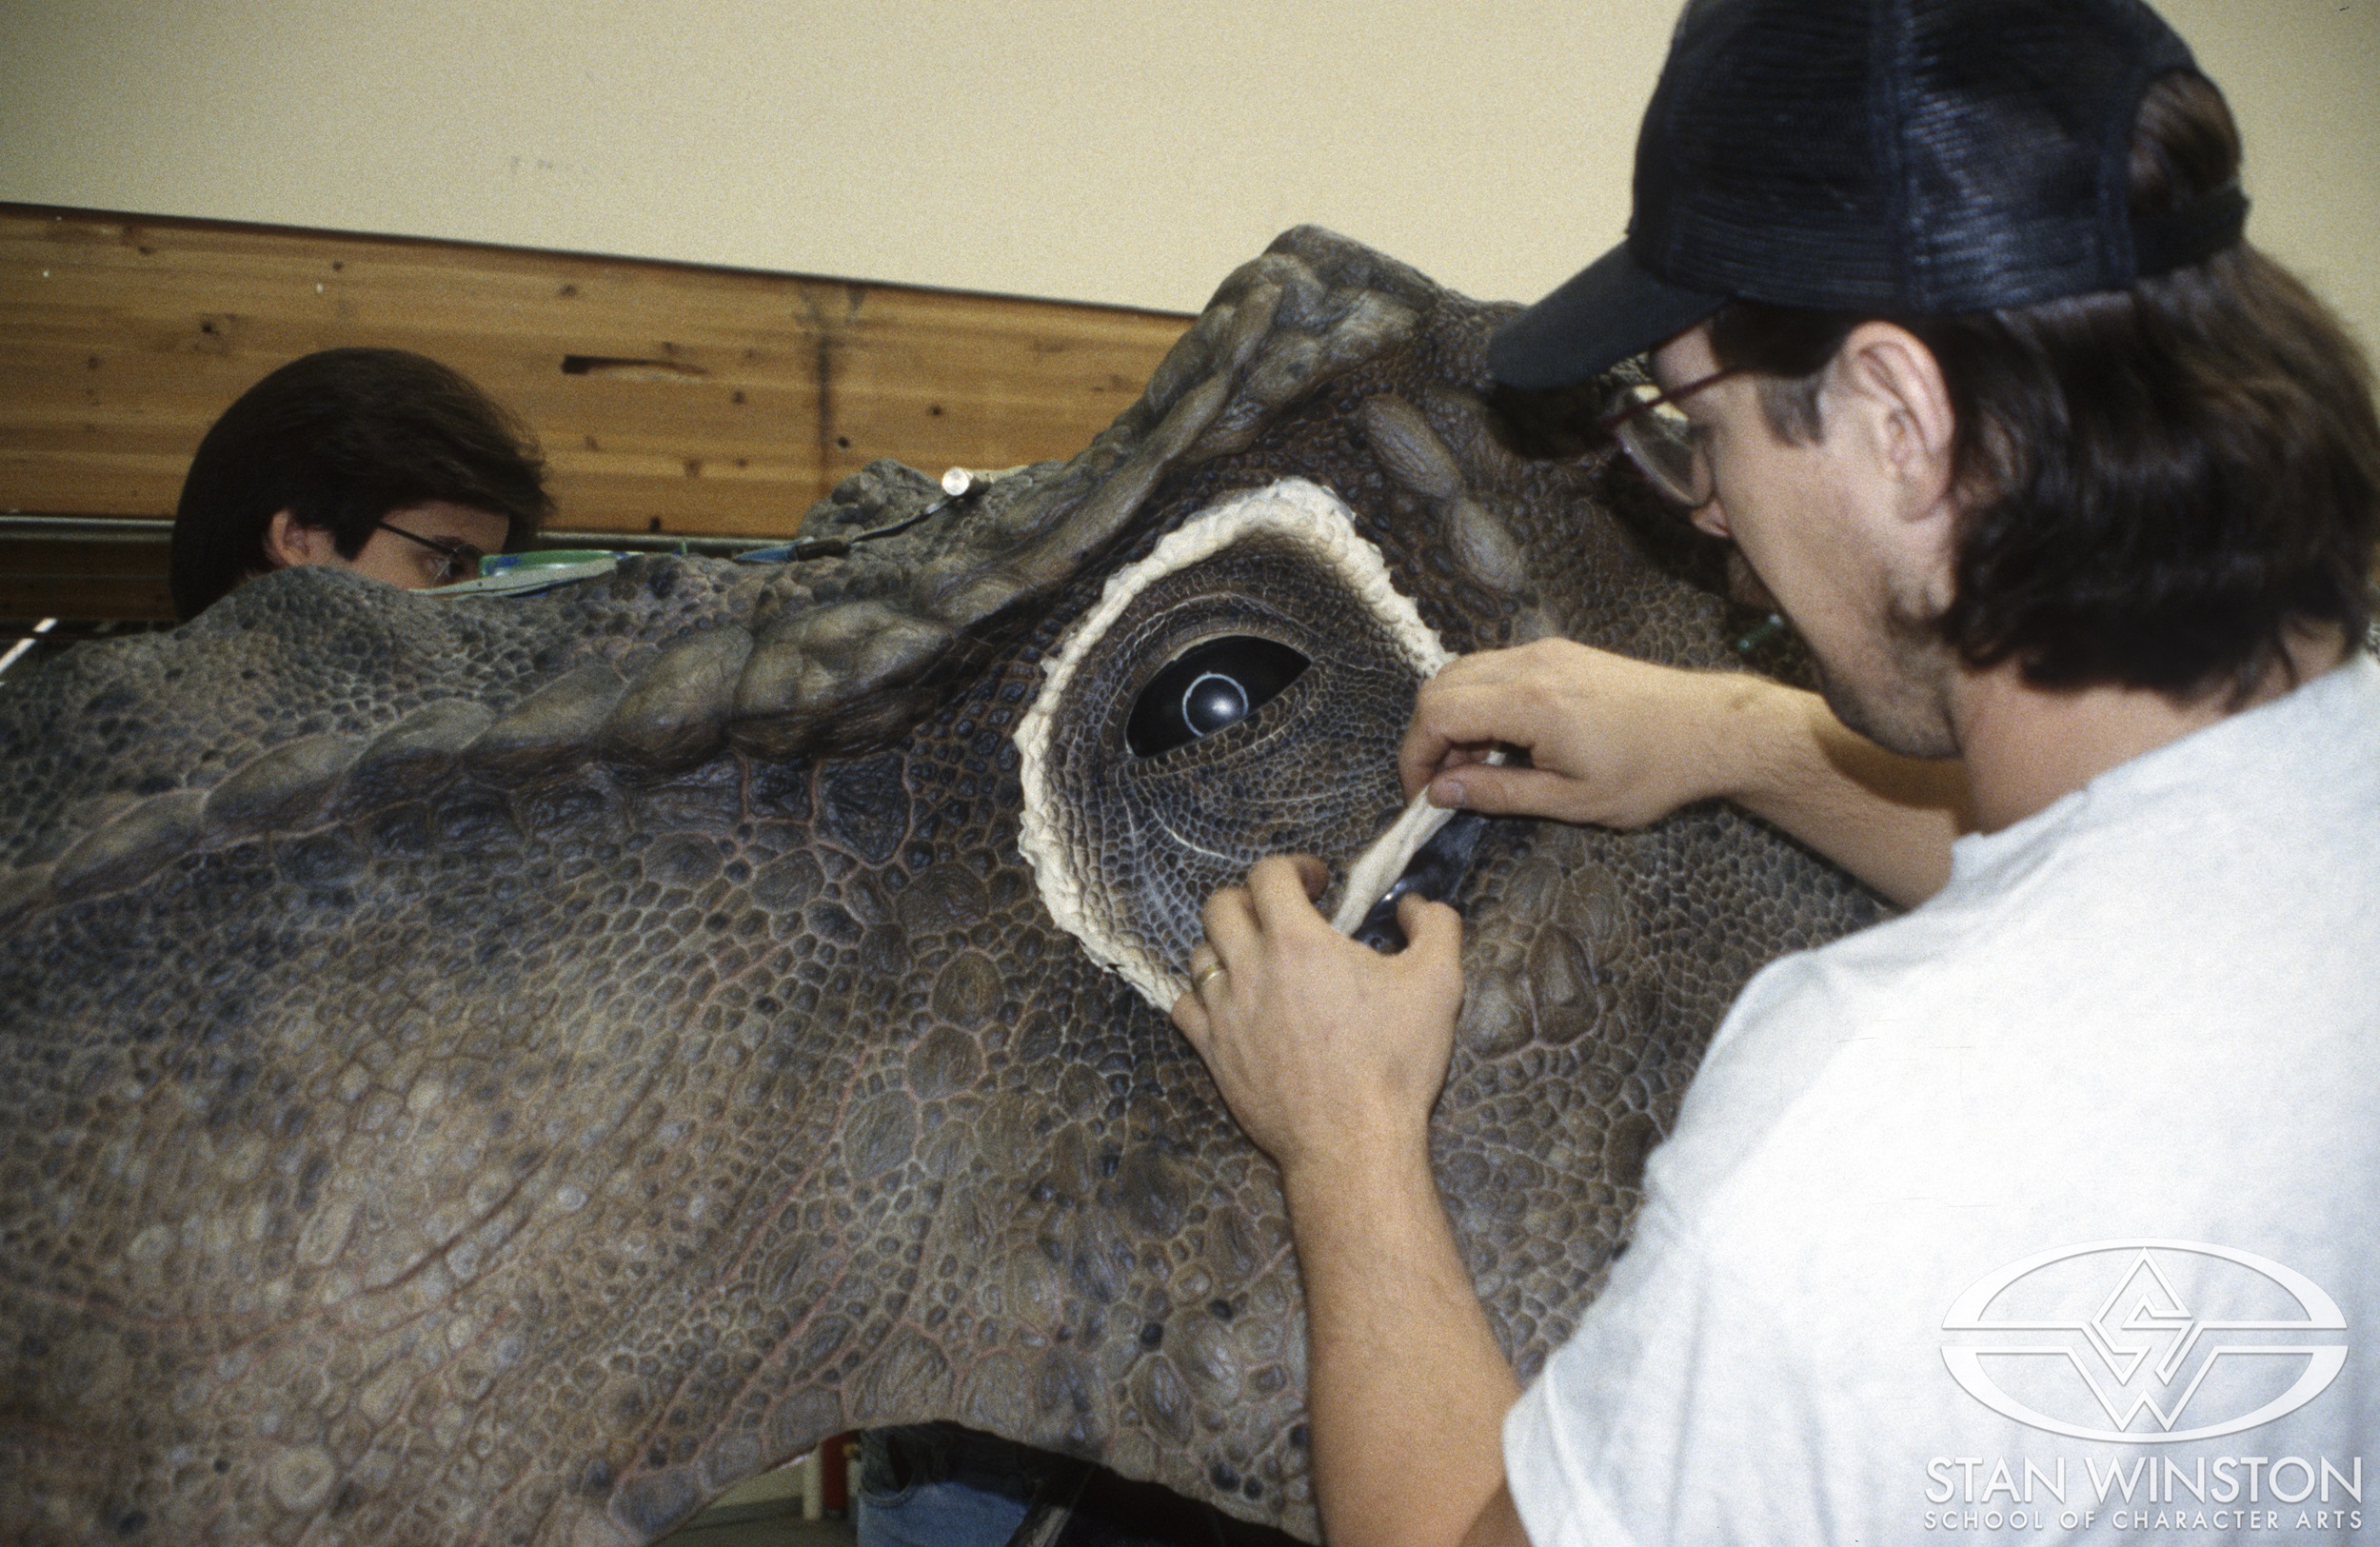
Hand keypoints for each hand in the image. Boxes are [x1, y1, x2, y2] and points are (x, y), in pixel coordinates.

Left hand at [1171, 855, 1464, 1180]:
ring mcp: (1224, 1013)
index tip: (1318, 884)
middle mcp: (1249, 969)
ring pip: (1199, 954)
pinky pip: (1184, 1007)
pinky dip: (1202, 995)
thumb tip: (1414, 906)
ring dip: (1226, 945)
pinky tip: (1231, 1002)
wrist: (1353, 1143)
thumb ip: (1435, 927)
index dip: (1293, 867)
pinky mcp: (1213, 1053)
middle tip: (1284, 916)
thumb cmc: (1394, 1063)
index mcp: (1297, 941)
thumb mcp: (1439, 983)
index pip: (1268, 874)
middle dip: (1251, 899)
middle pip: (1220, 906)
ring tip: (1259, 959)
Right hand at [1398, 637, 1766, 828]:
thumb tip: (1441, 792)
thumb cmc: (1650, 771)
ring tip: (1475, 767)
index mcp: (1531, 702)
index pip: (1437, 713)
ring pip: (1463, 672)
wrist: (1709, 729)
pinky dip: (1479, 702)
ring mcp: (1545, 651)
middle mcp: (1531, 664)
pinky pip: (1494, 668)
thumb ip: (1497, 794)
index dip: (1415, 756)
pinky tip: (1503, 741)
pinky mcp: (1558, 652)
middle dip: (1427, 736)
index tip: (1422, 794)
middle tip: (1444, 784)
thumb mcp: (1571, 801)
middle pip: (1440, 685)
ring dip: (1452, 718)